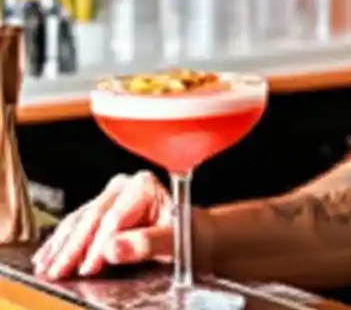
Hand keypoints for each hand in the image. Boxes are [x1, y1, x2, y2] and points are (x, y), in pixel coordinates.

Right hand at [30, 171, 210, 279]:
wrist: (196, 237)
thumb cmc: (192, 236)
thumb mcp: (177, 241)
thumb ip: (147, 243)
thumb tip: (113, 247)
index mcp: (144, 186)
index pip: (113, 219)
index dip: (98, 246)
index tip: (88, 268)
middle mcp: (124, 187)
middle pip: (92, 219)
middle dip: (72, 249)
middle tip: (57, 272)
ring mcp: (109, 197)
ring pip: (78, 222)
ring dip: (60, 248)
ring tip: (46, 268)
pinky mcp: (100, 210)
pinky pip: (75, 227)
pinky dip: (60, 244)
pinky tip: (48, 258)